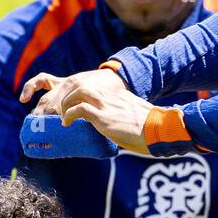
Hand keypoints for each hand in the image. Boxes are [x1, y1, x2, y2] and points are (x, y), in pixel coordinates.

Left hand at [21, 68, 156, 154]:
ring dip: (65, 104)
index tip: (72, 107)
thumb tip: (122, 131)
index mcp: (116, 96)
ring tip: (62, 116)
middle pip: (79, 85)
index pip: (91, 89)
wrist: (156, 129)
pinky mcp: (102, 116)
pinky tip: (66, 124)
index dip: (77, 96)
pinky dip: (68, 116)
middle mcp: (108, 97)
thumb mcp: (135, 117)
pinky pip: (78, 109)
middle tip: (61, 111)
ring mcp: (105, 105)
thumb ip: (124, 118)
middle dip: (66, 96)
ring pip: (76, 93)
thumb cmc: (149, 129)